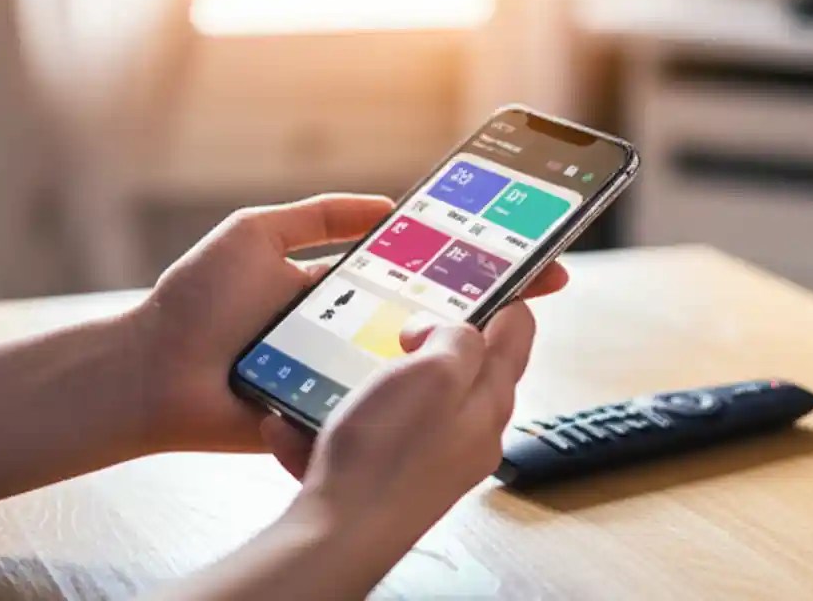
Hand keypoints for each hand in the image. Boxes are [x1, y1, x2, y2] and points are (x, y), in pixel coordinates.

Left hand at [128, 193, 567, 453]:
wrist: (151, 373)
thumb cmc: (195, 302)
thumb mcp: (256, 233)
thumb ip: (318, 215)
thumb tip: (385, 206)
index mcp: (339, 286)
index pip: (416, 266)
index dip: (463, 254)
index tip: (513, 241)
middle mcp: (350, 328)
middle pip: (431, 313)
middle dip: (489, 297)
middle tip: (544, 281)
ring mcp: (346, 371)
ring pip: (415, 360)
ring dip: (462, 345)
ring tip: (513, 323)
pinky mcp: (334, 411)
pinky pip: (381, 402)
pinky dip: (415, 391)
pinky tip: (456, 374)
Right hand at [268, 304, 537, 591]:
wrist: (339, 537)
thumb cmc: (388, 457)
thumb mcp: (435, 372)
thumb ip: (457, 338)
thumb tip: (452, 330)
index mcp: (489, 399)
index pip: (516, 332)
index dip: (499, 295)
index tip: (473, 274)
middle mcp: (469, 432)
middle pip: (459, 367)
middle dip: (421, 340)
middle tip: (391, 323)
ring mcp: (431, 459)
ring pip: (404, 401)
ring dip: (366, 382)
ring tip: (332, 377)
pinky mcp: (392, 480)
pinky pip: (362, 437)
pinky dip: (331, 426)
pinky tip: (296, 426)